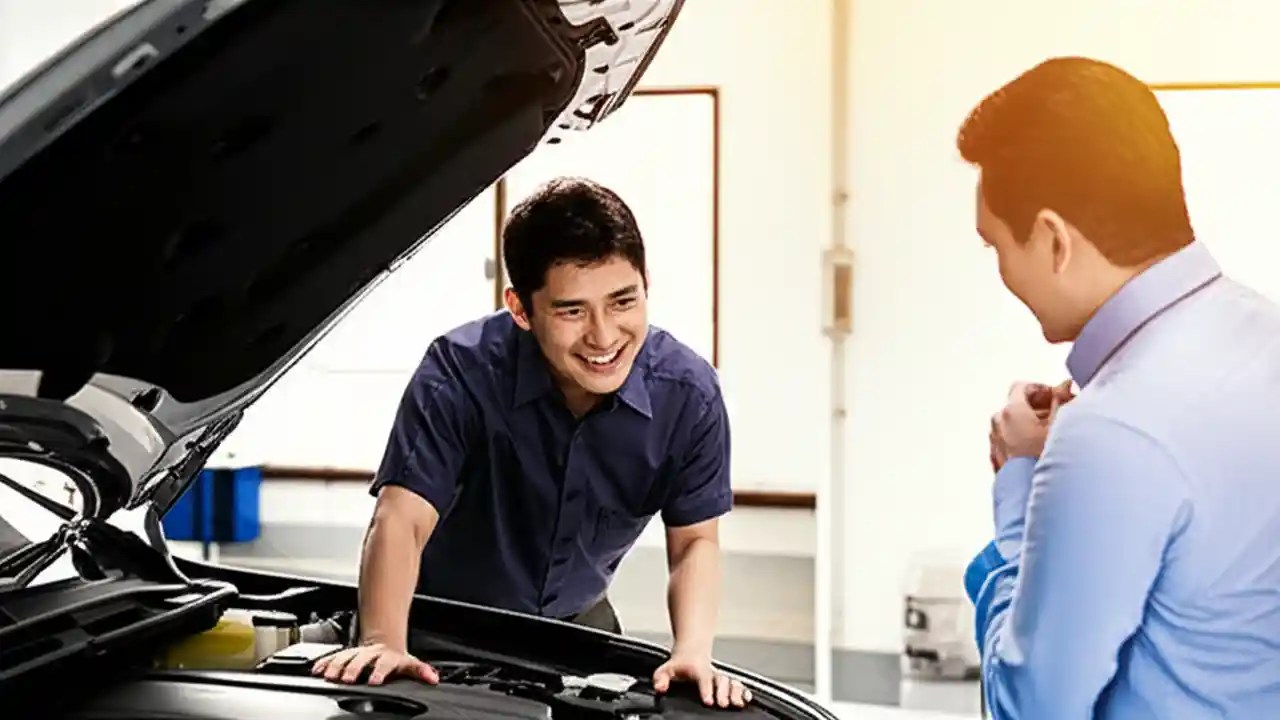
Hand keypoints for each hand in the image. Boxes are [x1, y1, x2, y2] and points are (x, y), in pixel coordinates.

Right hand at [311, 642, 438, 685]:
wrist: (385, 641)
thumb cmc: (397, 659)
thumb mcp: (410, 664)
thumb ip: (421, 671)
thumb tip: (433, 678)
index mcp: (388, 658)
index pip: (385, 664)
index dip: (380, 672)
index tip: (374, 681)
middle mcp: (371, 654)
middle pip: (361, 660)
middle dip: (353, 669)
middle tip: (347, 679)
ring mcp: (358, 653)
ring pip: (345, 657)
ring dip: (336, 666)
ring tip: (328, 675)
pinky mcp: (346, 654)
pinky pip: (333, 657)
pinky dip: (325, 663)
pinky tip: (317, 669)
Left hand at [653, 650, 750, 707]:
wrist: (692, 650)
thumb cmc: (681, 664)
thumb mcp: (666, 668)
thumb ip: (661, 678)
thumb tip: (660, 687)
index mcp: (698, 670)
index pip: (703, 679)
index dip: (706, 689)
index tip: (708, 700)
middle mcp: (712, 673)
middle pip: (721, 680)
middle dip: (723, 692)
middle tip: (723, 703)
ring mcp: (721, 677)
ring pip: (732, 682)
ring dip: (736, 691)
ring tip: (737, 702)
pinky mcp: (728, 681)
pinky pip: (739, 684)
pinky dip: (744, 691)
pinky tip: (746, 698)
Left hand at [990, 380, 1073, 465]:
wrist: (1030, 493)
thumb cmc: (1044, 459)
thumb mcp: (1060, 426)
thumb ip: (1062, 401)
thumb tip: (1065, 386)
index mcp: (1011, 411)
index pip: (1022, 387)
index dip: (1041, 389)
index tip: (1056, 397)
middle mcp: (998, 424)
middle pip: (1016, 406)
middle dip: (1038, 407)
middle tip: (1059, 416)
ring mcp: (995, 442)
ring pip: (1012, 424)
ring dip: (1030, 425)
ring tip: (1051, 436)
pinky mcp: (997, 459)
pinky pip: (1008, 442)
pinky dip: (1021, 440)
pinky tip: (1039, 450)